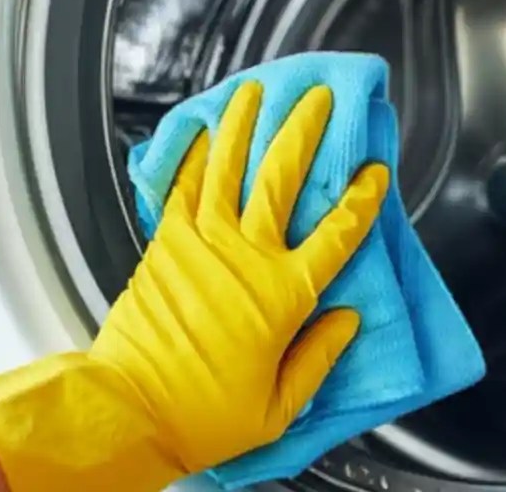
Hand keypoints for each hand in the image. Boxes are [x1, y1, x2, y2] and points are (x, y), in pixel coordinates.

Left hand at [0, 81, 388, 491]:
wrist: (130, 410)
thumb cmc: (204, 416)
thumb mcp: (279, 406)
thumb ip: (319, 357)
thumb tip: (348, 319)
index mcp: (284, 295)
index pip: (338, 233)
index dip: (361, 199)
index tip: (375, 173)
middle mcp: (246, 256)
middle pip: (282, 176)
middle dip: (304, 129)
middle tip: (318, 97)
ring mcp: (200, 243)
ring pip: (228, 166)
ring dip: (244, 123)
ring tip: (255, 89)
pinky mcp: (164, 243)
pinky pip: (183, 187)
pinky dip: (195, 155)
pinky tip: (204, 132)